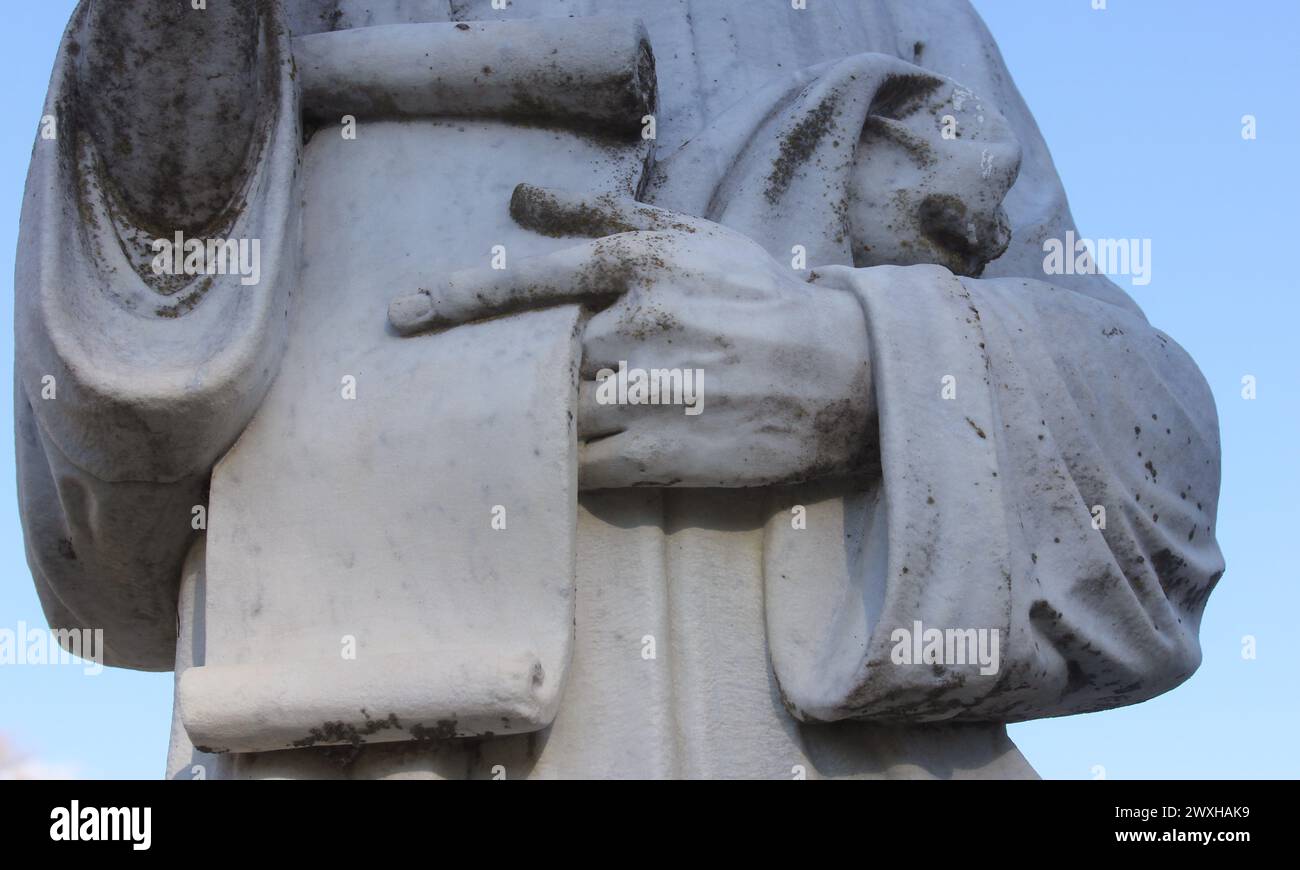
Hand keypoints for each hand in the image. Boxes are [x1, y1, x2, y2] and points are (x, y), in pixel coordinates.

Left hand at [390, 185, 875, 488]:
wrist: (838, 375)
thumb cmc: (759, 299)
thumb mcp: (690, 238)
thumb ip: (602, 214)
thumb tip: (519, 197)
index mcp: (634, 268)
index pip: (527, 281)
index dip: (459, 297)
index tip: (403, 315)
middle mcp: (629, 329)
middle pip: (541, 361)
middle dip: (538, 374)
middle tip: (533, 389)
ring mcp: (640, 396)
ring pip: (557, 415)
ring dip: (557, 421)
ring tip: (591, 423)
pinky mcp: (656, 457)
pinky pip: (582, 466)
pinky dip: (575, 464)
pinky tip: (600, 455)